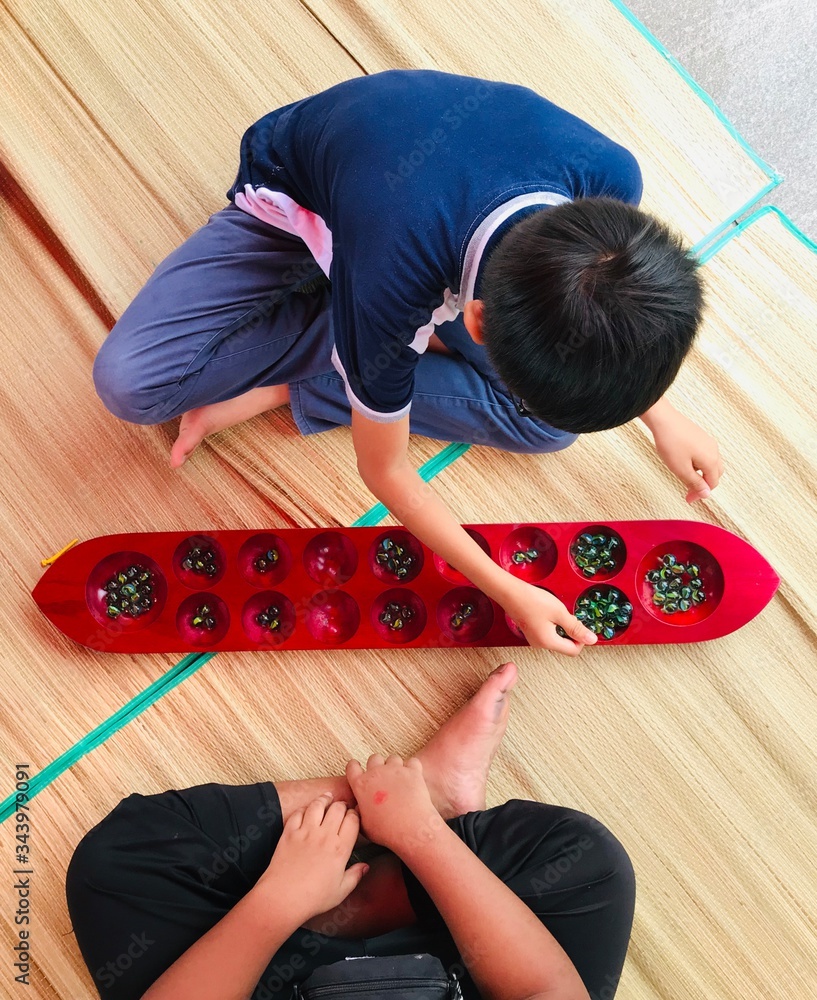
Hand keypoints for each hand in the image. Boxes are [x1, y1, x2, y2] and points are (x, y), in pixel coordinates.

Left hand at [257, 793, 367, 924]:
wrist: (283, 898)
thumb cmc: (313, 898)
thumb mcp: (340, 892)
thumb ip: (355, 876)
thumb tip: (365, 867)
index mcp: (340, 849)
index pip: (353, 820)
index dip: (355, 814)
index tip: (354, 815)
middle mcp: (325, 836)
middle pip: (337, 808)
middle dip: (342, 804)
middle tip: (342, 806)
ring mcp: (306, 832)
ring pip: (318, 805)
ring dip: (324, 799)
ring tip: (327, 798)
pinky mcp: (290, 833)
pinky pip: (298, 812)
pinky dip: (304, 808)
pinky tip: (306, 810)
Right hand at [345, 755, 442, 855]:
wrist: (411, 828)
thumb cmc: (386, 831)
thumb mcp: (364, 826)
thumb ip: (359, 812)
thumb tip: (358, 808)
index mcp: (361, 785)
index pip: (352, 767)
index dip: (355, 767)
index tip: (358, 770)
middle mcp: (376, 773)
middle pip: (373, 758)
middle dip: (377, 765)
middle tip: (382, 778)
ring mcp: (395, 770)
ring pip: (392, 758)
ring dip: (394, 766)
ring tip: (398, 779)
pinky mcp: (412, 771)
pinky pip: (412, 762)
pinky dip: (412, 768)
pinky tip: (413, 778)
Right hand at [503, 579, 596, 653]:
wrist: (510, 592)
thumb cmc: (532, 601)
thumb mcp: (559, 613)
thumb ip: (576, 628)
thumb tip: (591, 639)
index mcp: (548, 642)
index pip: (573, 651)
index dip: (581, 639)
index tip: (579, 624)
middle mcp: (540, 644)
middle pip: (565, 646)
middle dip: (571, 631)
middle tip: (567, 615)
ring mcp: (534, 639)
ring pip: (557, 639)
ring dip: (562, 627)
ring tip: (556, 612)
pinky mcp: (530, 631)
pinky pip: (548, 633)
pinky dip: (553, 625)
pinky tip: (549, 612)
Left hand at [650, 408, 722, 502]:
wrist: (663, 420)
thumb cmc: (670, 442)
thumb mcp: (681, 469)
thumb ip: (694, 483)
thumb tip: (706, 494)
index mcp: (711, 460)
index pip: (712, 483)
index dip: (700, 494)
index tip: (688, 498)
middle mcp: (714, 450)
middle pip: (715, 474)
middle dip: (704, 484)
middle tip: (689, 491)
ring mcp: (708, 442)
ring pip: (711, 464)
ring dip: (701, 474)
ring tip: (685, 476)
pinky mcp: (701, 436)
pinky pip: (705, 454)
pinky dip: (698, 463)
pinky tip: (684, 462)